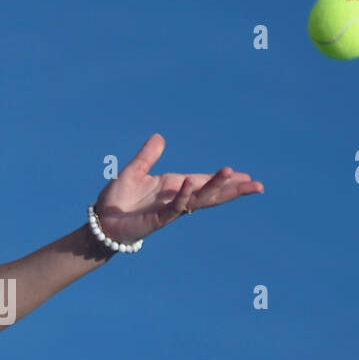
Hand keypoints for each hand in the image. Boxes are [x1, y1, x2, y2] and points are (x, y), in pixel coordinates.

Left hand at [93, 133, 263, 243]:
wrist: (100, 222)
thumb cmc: (116, 201)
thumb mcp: (133, 171)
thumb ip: (147, 156)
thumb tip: (160, 137)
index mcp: (173, 187)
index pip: (204, 183)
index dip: (223, 180)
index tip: (246, 176)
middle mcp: (175, 199)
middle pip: (210, 194)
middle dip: (233, 189)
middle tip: (258, 185)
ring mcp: (168, 211)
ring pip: (198, 200)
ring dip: (215, 188)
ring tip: (232, 175)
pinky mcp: (156, 221)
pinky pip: (174, 208)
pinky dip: (183, 196)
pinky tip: (191, 183)